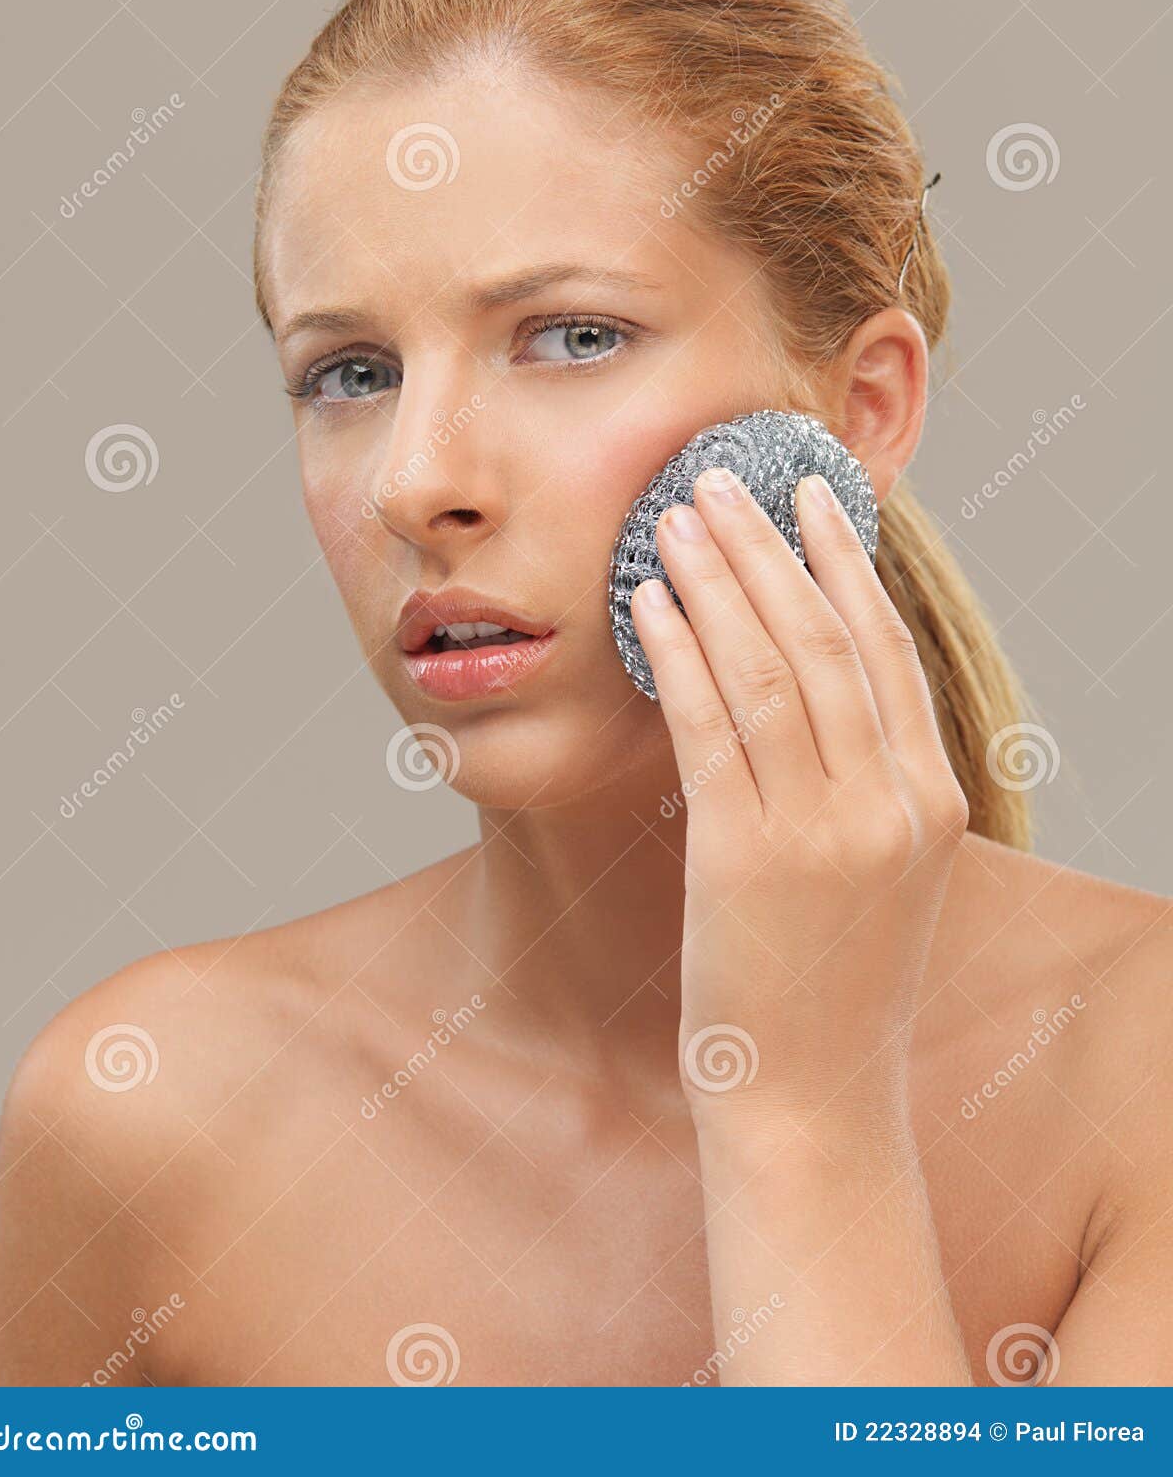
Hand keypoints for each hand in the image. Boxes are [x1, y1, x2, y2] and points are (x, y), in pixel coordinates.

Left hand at [630, 465, 968, 1137]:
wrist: (812, 1100)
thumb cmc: (830, 984)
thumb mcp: (878, 874)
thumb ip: (863, 782)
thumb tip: (803, 681)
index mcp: (931, 801)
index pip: (886, 650)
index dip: (844, 563)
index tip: (811, 497)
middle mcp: (889, 804)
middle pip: (825, 638)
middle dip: (768, 547)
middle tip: (720, 481)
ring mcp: (822, 830)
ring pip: (767, 667)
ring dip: (715, 581)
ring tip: (674, 520)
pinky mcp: (745, 855)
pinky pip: (709, 725)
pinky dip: (678, 652)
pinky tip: (648, 603)